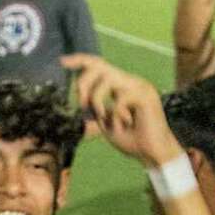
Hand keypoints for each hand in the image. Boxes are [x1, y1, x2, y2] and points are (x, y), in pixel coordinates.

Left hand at [61, 54, 182, 167]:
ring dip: (96, 99)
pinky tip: (123, 124)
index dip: (80, 61)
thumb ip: (93, 112)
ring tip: (101, 116)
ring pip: (107, 79)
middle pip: (99, 65)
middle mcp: (130, 82)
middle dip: (84, 83)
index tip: (63, 61)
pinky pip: (120, 98)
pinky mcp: (147, 97)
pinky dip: (115, 113)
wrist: (152, 154)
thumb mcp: (105, 125)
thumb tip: (78, 107)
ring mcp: (140, 87)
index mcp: (120, 86)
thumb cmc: (131, 140)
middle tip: (81, 105)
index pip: (99, 65)